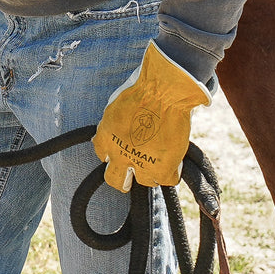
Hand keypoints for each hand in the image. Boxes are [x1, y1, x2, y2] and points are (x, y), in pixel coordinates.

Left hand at [92, 41, 210, 191]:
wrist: (162, 92)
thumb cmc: (140, 92)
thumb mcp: (114, 109)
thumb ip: (109, 128)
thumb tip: (102, 142)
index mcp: (105, 137)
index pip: (103, 155)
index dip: (115, 152)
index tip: (124, 147)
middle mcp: (119, 154)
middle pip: (115, 180)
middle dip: (122, 177)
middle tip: (133, 170)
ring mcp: (141, 164)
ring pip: (144, 181)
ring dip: (151, 171)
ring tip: (159, 157)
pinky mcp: (162, 169)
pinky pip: (167, 180)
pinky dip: (171, 171)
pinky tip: (172, 159)